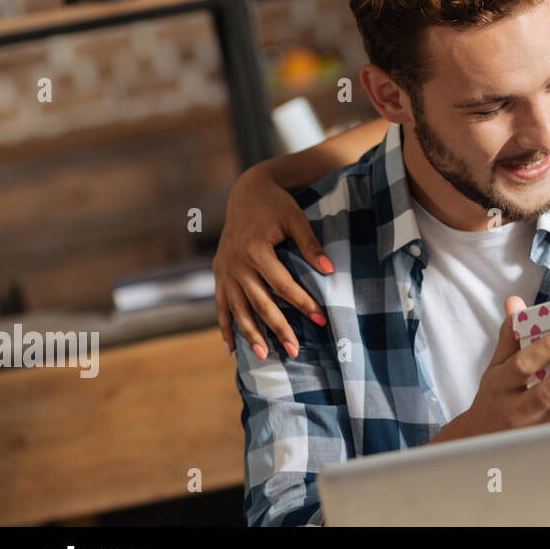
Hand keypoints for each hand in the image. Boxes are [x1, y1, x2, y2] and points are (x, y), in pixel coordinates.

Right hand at [214, 163, 332, 361]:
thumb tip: (330, 272)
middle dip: (278, 328)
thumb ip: (310, 245)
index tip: (321, 319)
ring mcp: (224, 270)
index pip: (282, 285)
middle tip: (295, 350)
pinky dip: (225, 327)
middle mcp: (236, 263)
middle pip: (260, 302)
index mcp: (256, 249)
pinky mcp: (219, 274)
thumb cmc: (277, 205)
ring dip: (250, 334)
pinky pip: (221, 305)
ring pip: (238, 309)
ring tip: (265, 356)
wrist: (247, 192)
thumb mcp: (296, 219)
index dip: (302, 303)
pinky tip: (231, 349)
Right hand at [441, 296, 549, 440]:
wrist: (483, 446)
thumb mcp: (496, 368)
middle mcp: (519, 410)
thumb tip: (515, 301)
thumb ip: (510, 336)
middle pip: (548, 393)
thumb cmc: (496, 399)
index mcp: (502, 385)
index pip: (523, 364)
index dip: (547, 348)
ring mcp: (538, 431)